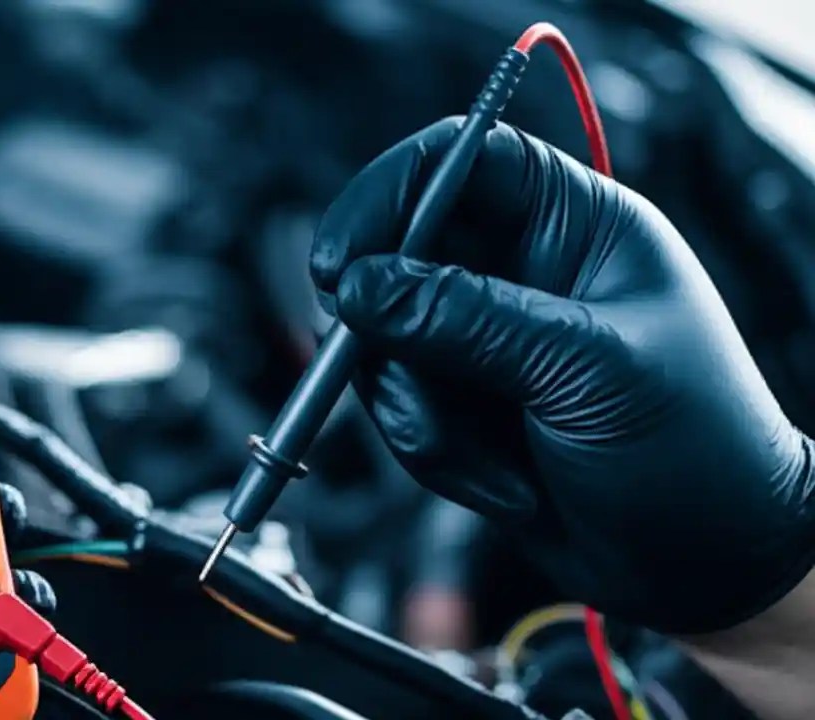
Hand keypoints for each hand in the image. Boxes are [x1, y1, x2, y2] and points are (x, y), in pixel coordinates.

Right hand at [309, 118, 814, 636]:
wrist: (704, 567)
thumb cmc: (696, 451)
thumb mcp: (588, 370)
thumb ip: (469, 320)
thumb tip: (361, 287)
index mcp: (575, 225)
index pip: (462, 161)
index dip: (391, 192)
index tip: (341, 259)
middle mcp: (520, 270)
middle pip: (400, 251)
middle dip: (384, 324)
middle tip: (379, 365)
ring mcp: (482, 339)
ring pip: (384, 340)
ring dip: (417, 409)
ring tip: (488, 460)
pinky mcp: (458, 401)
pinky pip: (397, 404)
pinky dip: (430, 449)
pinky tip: (499, 482)